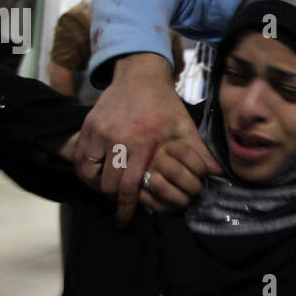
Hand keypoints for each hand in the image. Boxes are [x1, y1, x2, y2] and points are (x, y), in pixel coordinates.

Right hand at [73, 53, 217, 223]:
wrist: (139, 75)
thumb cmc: (164, 104)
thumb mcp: (184, 126)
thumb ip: (198, 151)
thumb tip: (216, 173)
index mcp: (142, 142)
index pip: (129, 186)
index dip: (126, 207)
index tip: (125, 220)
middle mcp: (117, 138)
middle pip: (107, 184)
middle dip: (112, 199)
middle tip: (118, 203)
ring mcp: (99, 131)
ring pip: (89, 173)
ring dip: (97, 186)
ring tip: (107, 190)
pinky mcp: (88, 125)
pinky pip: (79, 156)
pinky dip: (85, 170)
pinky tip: (96, 174)